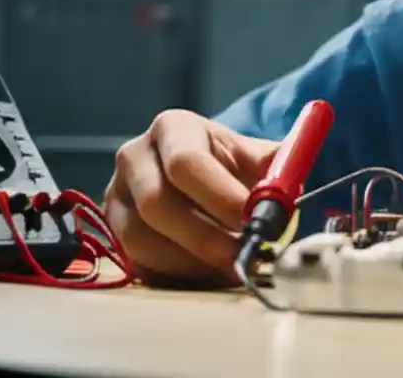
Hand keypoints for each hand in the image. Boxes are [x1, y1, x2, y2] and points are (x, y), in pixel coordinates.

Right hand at [103, 110, 277, 286]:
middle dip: (207, 238)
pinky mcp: (113, 233)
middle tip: (245, 256)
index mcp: (172, 128)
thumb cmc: (233, 165)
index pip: (186, 163)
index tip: (255, 221)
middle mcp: (134, 157)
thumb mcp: (256, 156)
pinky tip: (209, 273)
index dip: (221, 196)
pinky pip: (139, 264)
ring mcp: (116, 197)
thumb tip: (289, 192)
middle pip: (158, 204)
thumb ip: (279, 168)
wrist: (203, 175)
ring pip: (143, 240)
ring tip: (232, 266)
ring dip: (192, 261)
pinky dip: (178, 275)